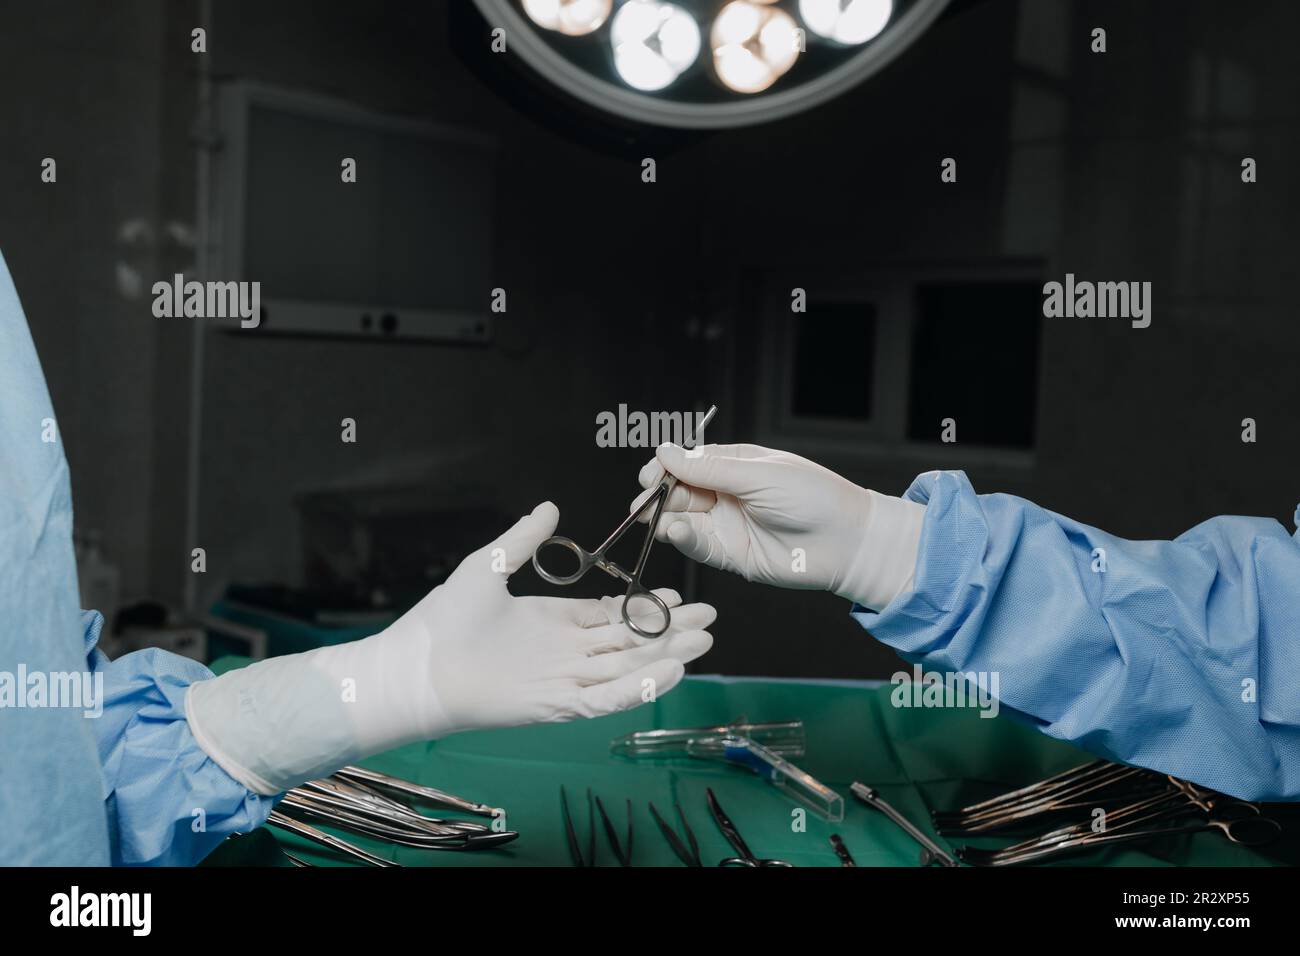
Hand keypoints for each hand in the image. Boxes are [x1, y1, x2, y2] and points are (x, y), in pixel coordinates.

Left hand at [186, 502, 714, 794]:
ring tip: (704, 639)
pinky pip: (607, 699)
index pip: (611, 616)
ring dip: (666, 655)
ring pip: (627, 669)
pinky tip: (671, 670)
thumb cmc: (444, 618)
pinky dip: (641, 687)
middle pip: (630, 643)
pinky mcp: (557, 706)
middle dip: (669, 630)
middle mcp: (565, 652)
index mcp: (552, 621)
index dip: (644, 607)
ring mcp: (563, 680)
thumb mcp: (488, 566)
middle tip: (709, 617)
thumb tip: (549, 505)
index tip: (675, 594)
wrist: (416, 666)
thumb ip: (523, 539)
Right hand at [631, 443, 924, 609]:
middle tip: (642, 501)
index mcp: (735, 465)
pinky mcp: (730, 555)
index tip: (651, 474)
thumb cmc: (814, 498)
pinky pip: (696, 546)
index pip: (687, 462)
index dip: (665, 467)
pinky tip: (675, 531)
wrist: (846, 542)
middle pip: (678, 491)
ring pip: (681, 519)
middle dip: (656, 494)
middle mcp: (726, 494)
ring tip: (656, 518)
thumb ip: (709, 469)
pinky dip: (681, 539)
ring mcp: (726, 524)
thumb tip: (666, 451)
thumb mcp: (759, 475)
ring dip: (663, 518)